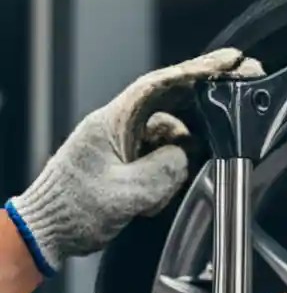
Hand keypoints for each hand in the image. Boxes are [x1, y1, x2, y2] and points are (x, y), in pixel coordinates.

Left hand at [6, 48, 263, 274]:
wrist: (49, 230)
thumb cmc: (74, 210)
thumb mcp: (127, 192)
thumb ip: (165, 169)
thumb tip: (186, 155)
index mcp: (112, 122)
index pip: (160, 85)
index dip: (196, 71)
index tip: (228, 62)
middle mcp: (119, 126)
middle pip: (170, 105)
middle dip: (200, 112)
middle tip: (230, 114)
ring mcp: (124, 143)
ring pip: (170, 140)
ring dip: (175, 165)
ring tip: (158, 194)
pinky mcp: (127, 161)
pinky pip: (161, 159)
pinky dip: (165, 178)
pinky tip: (154, 198)